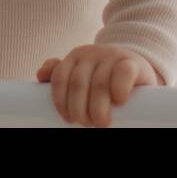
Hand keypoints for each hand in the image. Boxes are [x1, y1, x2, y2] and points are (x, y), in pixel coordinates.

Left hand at [37, 44, 159, 126]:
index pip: (60, 78)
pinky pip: (123, 74)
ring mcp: (112, 56)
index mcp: (75, 57)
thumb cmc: (104, 76)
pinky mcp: (132, 62)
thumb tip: (40, 75)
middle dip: (79, 109)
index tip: (68, 119)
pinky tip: (119, 102)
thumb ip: (60, 73)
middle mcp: (91, 53)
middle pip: (78, 84)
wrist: (136, 66)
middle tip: (86, 124)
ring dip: (98, 108)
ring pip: (99, 84)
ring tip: (100, 122)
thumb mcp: (81, 72)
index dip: (60, 101)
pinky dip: (119, 89)